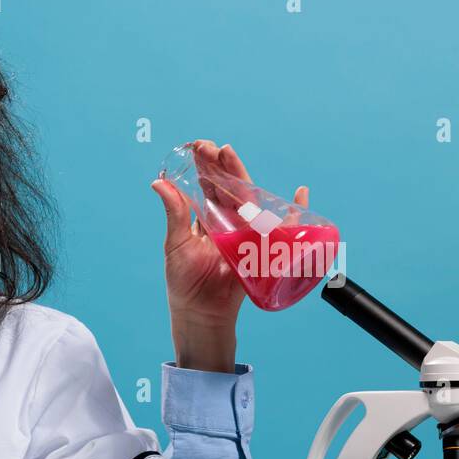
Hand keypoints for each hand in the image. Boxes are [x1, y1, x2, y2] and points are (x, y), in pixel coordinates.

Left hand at [151, 140, 307, 370]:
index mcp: (206, 218)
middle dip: (221, 164)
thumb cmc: (184, 281)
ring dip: (241, 175)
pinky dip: (294, 212)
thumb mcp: (176, 244)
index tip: (198, 146)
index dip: (204, 165)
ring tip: (230, 153)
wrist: (200, 313)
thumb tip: (158, 182)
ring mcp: (245, 232)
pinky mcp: (259, 248)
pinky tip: (300, 193)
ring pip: (247, 199)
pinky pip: (281, 229)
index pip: (206, 185)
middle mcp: (227, 221)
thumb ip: (174, 213)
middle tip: (212, 146)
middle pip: (227, 186)